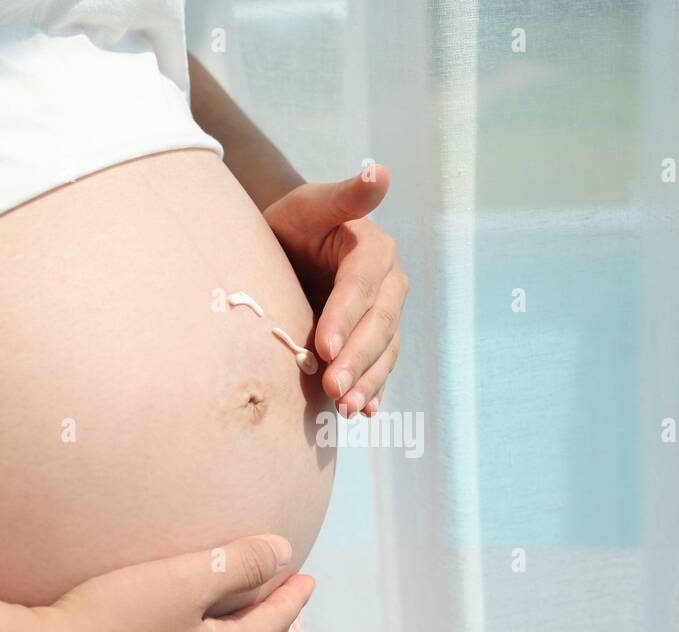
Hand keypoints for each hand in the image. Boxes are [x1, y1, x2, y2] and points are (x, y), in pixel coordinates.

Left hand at [263, 165, 407, 416]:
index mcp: (375, 252)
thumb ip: (345, 195)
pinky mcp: (373, 341)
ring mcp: (384, 317)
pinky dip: (373, 391)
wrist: (289, 248)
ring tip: (346, 408)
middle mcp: (389, 286)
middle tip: (333, 387)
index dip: (345, 317)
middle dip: (357, 359)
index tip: (325, 347)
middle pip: (378, 326)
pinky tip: (363, 413)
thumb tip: (380, 172)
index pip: (361, 288)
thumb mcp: (313, 204)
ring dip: (367, 382)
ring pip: (383, 352)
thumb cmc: (295, 223)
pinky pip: (379, 369)